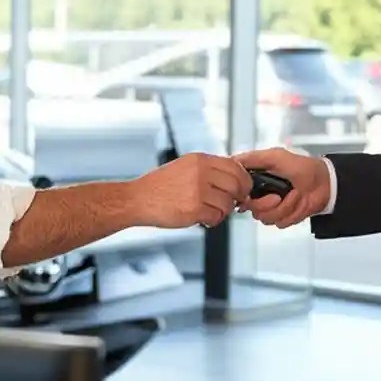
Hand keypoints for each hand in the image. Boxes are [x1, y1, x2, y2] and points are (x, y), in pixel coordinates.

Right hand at [129, 153, 252, 228]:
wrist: (137, 199)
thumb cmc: (159, 186)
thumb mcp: (184, 166)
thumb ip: (207, 169)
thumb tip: (233, 178)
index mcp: (200, 160)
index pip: (235, 166)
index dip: (244, 179)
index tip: (242, 188)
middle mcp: (200, 172)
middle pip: (237, 184)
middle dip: (237, 197)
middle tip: (232, 203)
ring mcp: (197, 191)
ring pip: (228, 203)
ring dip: (223, 211)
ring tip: (210, 212)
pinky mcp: (194, 209)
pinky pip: (216, 217)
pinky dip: (213, 221)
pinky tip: (202, 219)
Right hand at [233, 147, 330, 228]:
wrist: (325, 183)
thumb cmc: (302, 167)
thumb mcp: (275, 157)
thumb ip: (253, 159)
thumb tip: (231, 161)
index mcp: (256, 179)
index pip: (238, 190)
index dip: (242, 194)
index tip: (250, 192)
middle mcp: (261, 193)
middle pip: (249, 208)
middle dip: (266, 204)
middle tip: (279, 196)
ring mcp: (272, 207)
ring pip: (264, 217)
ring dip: (283, 208)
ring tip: (294, 196)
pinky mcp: (283, 217)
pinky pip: (279, 222)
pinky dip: (291, 213)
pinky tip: (298, 203)